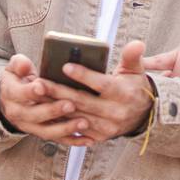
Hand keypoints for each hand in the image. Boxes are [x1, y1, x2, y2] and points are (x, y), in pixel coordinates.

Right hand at [0, 53, 91, 142]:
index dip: (30, 91)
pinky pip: (58, 140)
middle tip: (71, 104)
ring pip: (47, 131)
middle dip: (53, 111)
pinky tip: (89, 139)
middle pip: (34, 115)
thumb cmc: (18, 79)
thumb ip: (19, 64)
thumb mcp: (14, 69)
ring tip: (84, 123)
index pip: (20, 94)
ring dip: (66, 128)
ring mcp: (30, 127)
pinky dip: (73, 141)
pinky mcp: (42, 134)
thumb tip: (25, 64)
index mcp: (11, 95)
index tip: (42, 87)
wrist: (11, 101)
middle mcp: (18, 114)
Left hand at [34, 40, 154, 145]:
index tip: (65, 66)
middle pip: (82, 101)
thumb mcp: (135, 70)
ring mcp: (106, 127)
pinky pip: (76, 129)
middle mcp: (114, 112)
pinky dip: (60, 121)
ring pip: (75, 116)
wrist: (143, 115)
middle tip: (39, 82)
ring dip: (54, 106)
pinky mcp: (99, 136)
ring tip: (37, 95)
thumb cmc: (133, 86)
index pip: (100, 84)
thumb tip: (137, 43)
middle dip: (58, 92)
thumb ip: (132, 56)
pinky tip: (44, 111)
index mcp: (123, 93)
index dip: (83, 75)